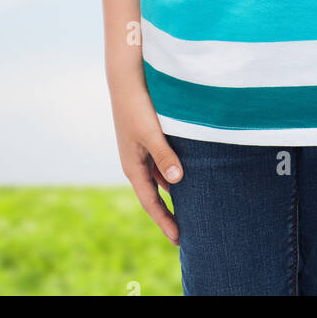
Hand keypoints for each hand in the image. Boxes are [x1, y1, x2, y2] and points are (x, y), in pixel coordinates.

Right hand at [111, 79, 182, 242]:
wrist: (126, 78)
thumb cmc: (137, 105)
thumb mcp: (151, 132)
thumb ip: (164, 155)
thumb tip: (176, 182)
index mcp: (133, 166)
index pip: (151, 202)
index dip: (164, 221)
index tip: (179, 239)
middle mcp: (136, 162)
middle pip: (154, 195)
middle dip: (168, 214)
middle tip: (184, 233)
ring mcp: (141, 151)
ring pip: (158, 179)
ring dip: (172, 194)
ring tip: (190, 208)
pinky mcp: (147, 139)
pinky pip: (161, 164)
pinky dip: (173, 174)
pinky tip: (187, 176)